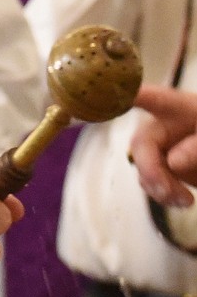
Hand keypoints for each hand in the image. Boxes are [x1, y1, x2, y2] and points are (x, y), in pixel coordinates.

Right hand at [129, 84, 196, 204]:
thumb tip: (172, 161)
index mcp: (178, 108)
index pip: (150, 98)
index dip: (126, 95)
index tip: (109, 95)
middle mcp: (161, 124)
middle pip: (141, 144)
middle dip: (152, 171)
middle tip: (170, 192)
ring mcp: (157, 146)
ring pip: (143, 168)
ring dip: (160, 188)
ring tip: (186, 201)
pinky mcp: (158, 166)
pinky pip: (150, 181)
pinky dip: (162, 194)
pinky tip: (179, 201)